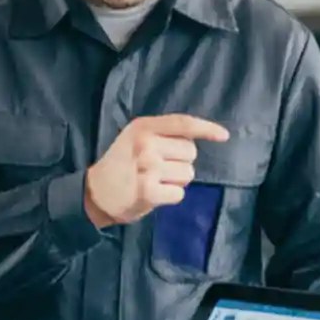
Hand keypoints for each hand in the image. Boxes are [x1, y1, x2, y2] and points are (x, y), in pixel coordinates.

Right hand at [84, 114, 228, 227]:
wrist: (95, 193)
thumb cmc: (120, 164)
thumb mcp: (134, 137)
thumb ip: (161, 133)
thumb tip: (197, 138)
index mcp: (143, 127)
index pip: (183, 124)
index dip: (206, 129)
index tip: (224, 136)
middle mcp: (146, 144)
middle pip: (190, 152)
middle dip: (181, 161)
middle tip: (159, 167)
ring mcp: (147, 168)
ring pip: (188, 174)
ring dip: (176, 180)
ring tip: (155, 180)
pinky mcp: (149, 191)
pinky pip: (179, 193)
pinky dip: (171, 195)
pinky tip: (154, 193)